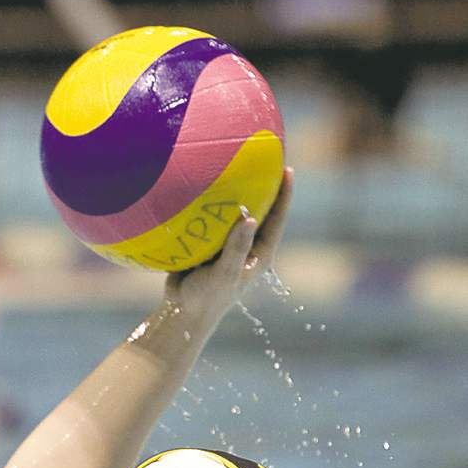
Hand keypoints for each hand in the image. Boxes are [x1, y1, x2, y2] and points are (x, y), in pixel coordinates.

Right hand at [165, 167, 293, 323]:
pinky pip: (209, 218)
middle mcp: (246, 246)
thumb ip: (236, 248)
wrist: (180, 313)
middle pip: (259, 209)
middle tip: (262, 155)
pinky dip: (207, 202)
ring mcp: (226, 244)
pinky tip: (199, 182)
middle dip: (262, 184)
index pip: (276, 218)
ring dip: (234, 190)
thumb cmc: (207, 299)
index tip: (287, 168)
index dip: (284, 193)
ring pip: (233, 212)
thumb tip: (250, 218)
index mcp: (259, 253)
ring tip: (232, 161)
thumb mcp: (224, 274)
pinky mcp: (206, 244)